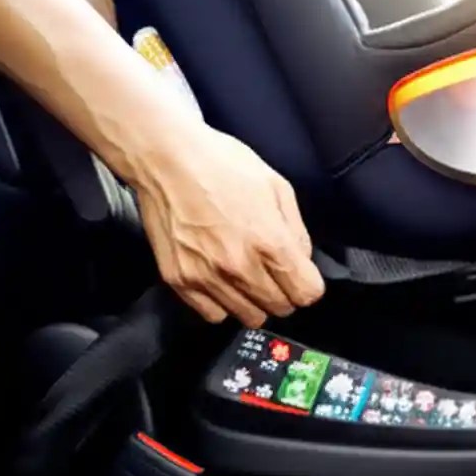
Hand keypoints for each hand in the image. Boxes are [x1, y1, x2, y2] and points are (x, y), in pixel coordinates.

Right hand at [130, 125, 324, 326]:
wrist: (167, 159)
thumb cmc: (222, 165)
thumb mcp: (276, 185)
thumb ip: (296, 229)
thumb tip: (301, 260)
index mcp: (268, 241)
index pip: (306, 293)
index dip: (309, 285)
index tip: (302, 276)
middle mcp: (239, 266)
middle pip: (280, 309)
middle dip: (285, 293)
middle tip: (275, 273)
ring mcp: (207, 277)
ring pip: (249, 317)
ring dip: (255, 301)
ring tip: (247, 275)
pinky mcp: (180, 280)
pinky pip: (213, 315)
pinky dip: (223, 304)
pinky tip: (222, 281)